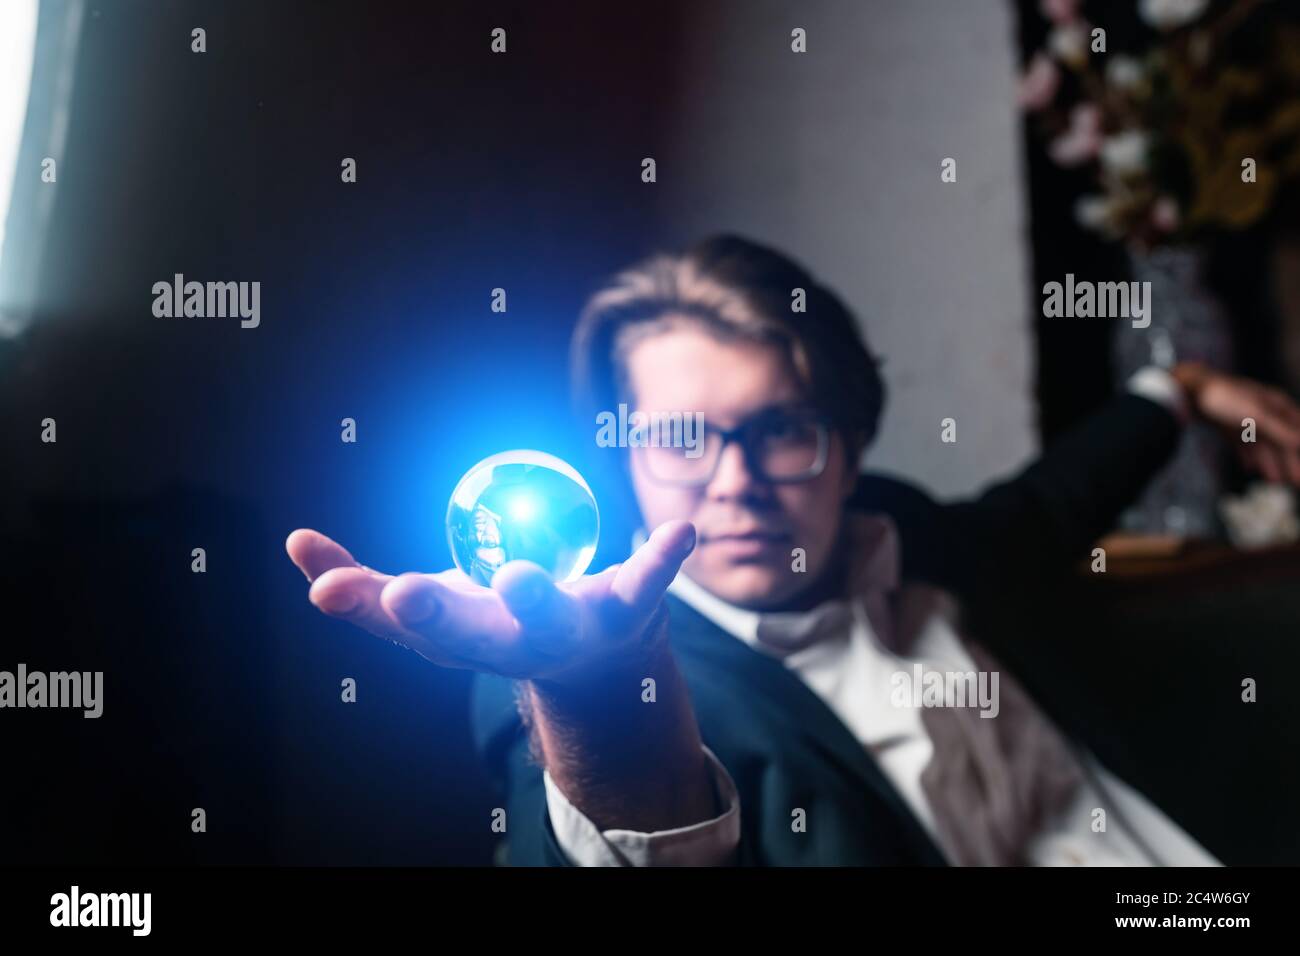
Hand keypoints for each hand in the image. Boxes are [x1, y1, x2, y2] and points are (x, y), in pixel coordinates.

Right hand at [284, 520, 695, 685]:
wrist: (598, 665)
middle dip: (436, 617)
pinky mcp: (627, 608)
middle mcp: (514, 640)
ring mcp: (572, 628)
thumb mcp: (433, 609)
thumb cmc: (499, 623)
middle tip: (405, 595)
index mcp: (465, 637)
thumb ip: (364, 583)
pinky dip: (663, 559)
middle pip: (472, 634)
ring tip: (519, 574)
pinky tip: (682, 530)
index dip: (368, 608)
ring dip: (536, 599)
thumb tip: (294, 544)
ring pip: (554, 616)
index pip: (409, 626)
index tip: (329, 589)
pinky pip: (647, 581)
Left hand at [1173, 361, 1299, 484]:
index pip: (1296, 431)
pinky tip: (1249, 467)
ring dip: (1269, 462)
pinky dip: (1247, 455)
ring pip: (1261, 444)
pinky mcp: (1226, 424)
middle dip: (1288, 462)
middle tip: (1294, 483)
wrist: (1189, 390)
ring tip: (1275, 481)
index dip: (1299, 449)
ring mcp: (1244, 418)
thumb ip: (1280, 429)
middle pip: (1279, 440)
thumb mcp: (1256, 414)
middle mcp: (1263, 410)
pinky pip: (1241, 443)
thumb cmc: (1225, 397)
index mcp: (1276, 404)